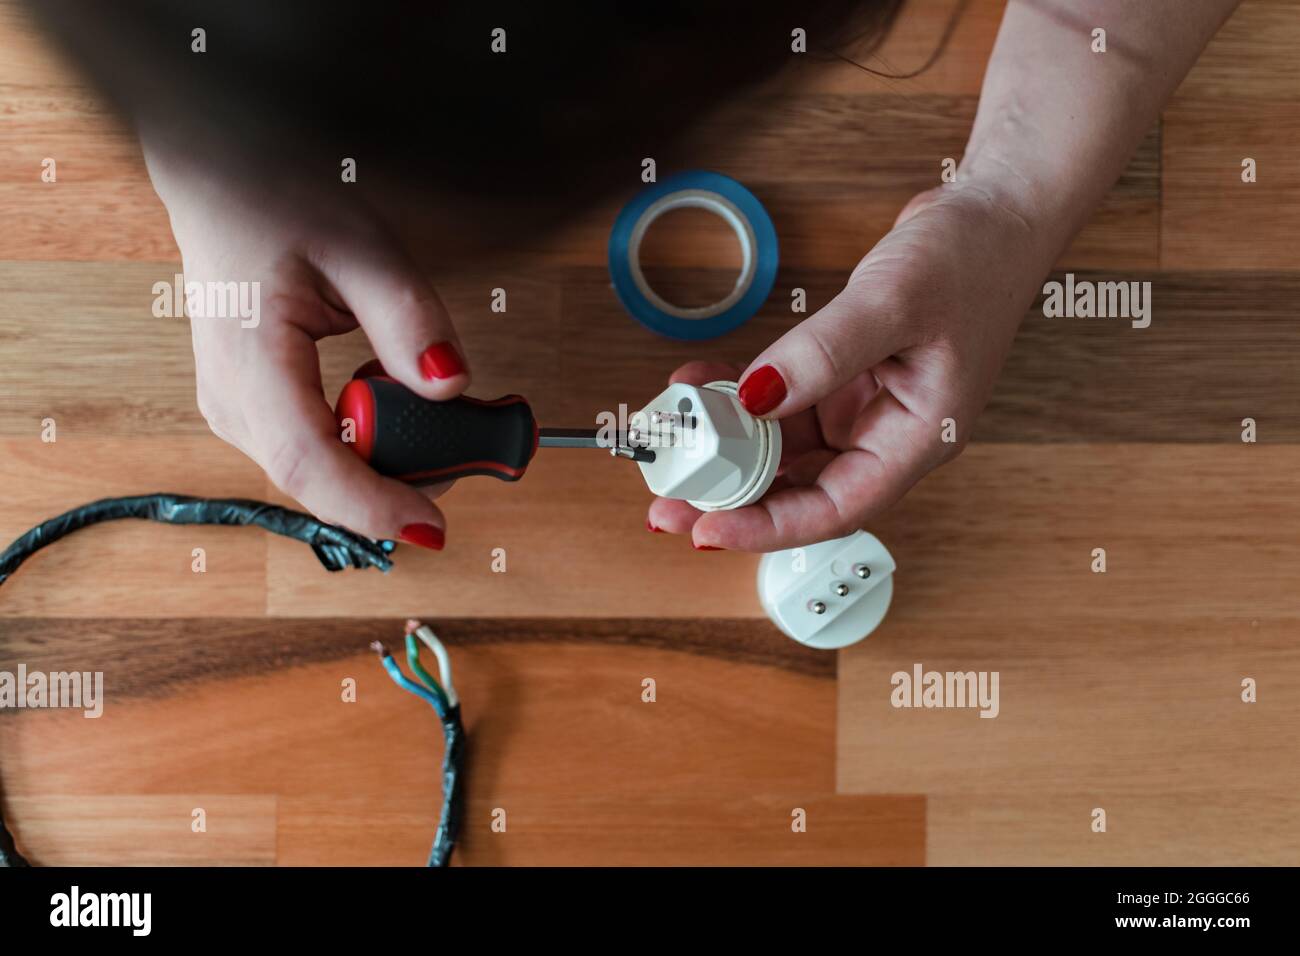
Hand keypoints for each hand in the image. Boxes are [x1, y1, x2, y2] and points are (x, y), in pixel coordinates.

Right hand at [146, 145, 467, 548]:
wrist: (224, 187)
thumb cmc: (279, 205)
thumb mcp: (362, 248)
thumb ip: (408, 318)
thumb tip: (449, 385)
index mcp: (250, 362)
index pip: (309, 463)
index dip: (373, 506)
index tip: (433, 527)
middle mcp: (233, 404)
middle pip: (321, 481)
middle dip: (397, 482)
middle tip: (466, 447)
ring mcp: (238, 414)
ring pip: (320, 475)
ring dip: (384, 463)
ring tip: (429, 413)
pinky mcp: (254, 414)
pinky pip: (316, 454)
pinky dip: (365, 444)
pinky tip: (388, 402)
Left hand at [647, 183, 1049, 551]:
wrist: (994, 214)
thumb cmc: (971, 259)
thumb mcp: (894, 301)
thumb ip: (824, 352)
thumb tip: (756, 396)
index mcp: (916, 439)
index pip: (834, 508)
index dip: (766, 527)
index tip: (705, 529)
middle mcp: (886, 435)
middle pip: (800, 488)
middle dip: (732, 495)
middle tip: (666, 499)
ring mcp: (863, 408)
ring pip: (783, 447)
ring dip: (728, 443)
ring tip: (674, 435)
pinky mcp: (843, 380)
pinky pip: (782, 404)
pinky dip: (742, 397)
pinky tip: (702, 384)